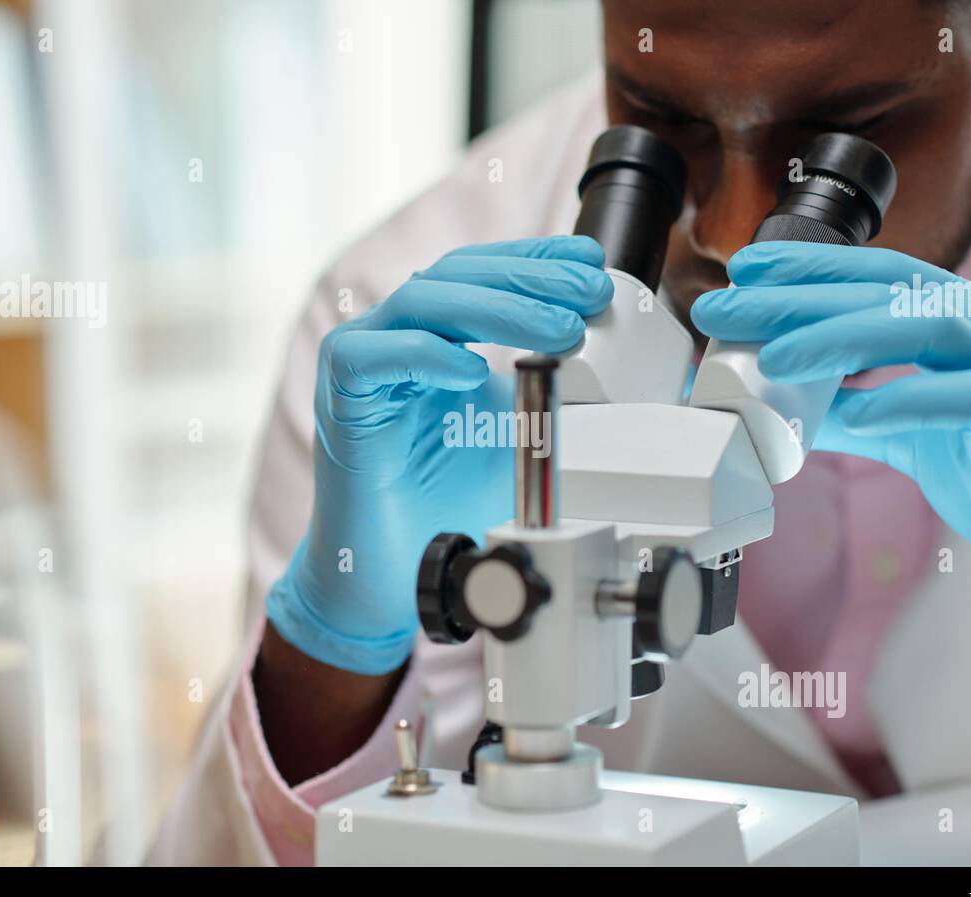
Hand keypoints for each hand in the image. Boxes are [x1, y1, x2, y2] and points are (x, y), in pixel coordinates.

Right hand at [268, 236, 611, 673]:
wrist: (401, 565)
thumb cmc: (455, 499)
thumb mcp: (524, 431)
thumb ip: (558, 391)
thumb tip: (629, 371)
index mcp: (437, 333)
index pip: (484, 271)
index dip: (535, 258)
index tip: (591, 261)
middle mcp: (397, 334)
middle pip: (458, 275)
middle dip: (531, 278)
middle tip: (589, 292)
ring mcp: (365, 357)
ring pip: (424, 302)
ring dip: (498, 309)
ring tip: (559, 331)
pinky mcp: (342, 393)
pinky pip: (377, 356)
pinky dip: (429, 357)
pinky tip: (475, 371)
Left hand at [691, 241, 970, 633]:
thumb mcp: (917, 436)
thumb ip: (857, 411)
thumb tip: (781, 404)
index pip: (880, 278)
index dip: (811, 269)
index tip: (746, 269)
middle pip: (886, 295)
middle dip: (798, 297)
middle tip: (723, 304)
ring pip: (921, 327)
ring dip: (836, 337)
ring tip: (770, 354)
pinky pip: (957, 398)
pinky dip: (897, 400)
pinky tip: (847, 413)